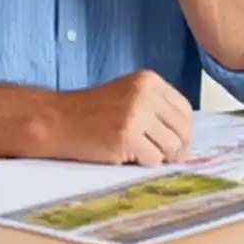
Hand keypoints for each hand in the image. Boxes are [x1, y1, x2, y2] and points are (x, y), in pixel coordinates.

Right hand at [53, 70, 193, 166]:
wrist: (59, 119)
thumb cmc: (92, 111)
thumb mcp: (129, 95)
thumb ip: (157, 110)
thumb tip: (185, 144)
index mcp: (149, 80)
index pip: (184, 109)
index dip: (183, 130)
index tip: (175, 141)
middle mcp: (146, 94)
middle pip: (182, 129)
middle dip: (176, 147)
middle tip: (162, 154)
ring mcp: (137, 116)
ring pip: (171, 147)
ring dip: (159, 156)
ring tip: (138, 151)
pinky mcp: (127, 138)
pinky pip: (153, 160)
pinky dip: (143, 163)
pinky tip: (127, 155)